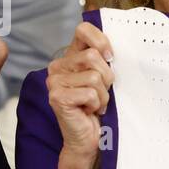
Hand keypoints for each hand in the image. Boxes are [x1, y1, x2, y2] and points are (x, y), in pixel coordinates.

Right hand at [46, 21, 114, 164]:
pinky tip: (89, 111)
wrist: (87, 138)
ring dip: (102, 94)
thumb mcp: (103, 77)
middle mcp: (57, 66)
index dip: (101, 41)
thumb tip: (114, 50)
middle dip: (106, 77)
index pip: (83, 30)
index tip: (110, 57)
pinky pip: (90, 93)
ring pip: (94, 77)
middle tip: (101, 92)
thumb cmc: (97, 106)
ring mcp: (54, 82)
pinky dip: (96, 104)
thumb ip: (103, 59)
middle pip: (93, 56)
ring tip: (95, 104)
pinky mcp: (57, 97)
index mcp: (69, 56)